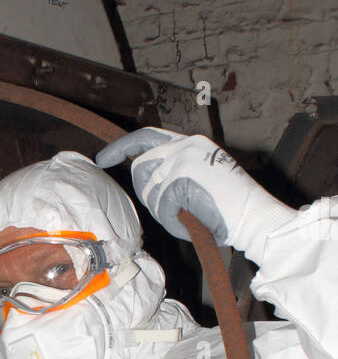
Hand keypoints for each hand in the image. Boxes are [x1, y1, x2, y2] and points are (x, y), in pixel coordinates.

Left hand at [96, 128, 293, 261]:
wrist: (255, 216)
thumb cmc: (230, 208)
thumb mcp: (200, 180)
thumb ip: (173, 173)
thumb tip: (145, 181)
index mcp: (191, 143)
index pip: (147, 136)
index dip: (122, 147)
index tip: (103, 158)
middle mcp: (186, 144)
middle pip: (140, 169)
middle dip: (149, 196)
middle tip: (172, 211)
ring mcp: (183, 158)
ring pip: (149, 191)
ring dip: (165, 212)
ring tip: (190, 216)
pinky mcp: (182, 176)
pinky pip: (161, 207)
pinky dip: (174, 222)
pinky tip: (195, 221)